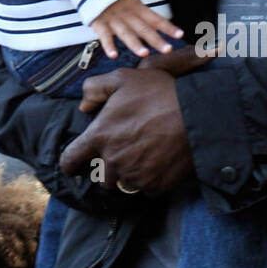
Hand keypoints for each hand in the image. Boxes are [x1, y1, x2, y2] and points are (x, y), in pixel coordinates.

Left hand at [59, 50, 206, 193]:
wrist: (197, 116)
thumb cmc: (159, 94)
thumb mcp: (123, 79)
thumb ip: (95, 88)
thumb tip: (83, 106)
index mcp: (100, 137)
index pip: (70, 160)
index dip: (69, 164)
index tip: (73, 166)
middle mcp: (113, 161)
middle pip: (101, 177)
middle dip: (108, 167)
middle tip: (125, 151)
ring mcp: (134, 176)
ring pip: (123, 184)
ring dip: (128, 174)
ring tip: (144, 157)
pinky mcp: (155, 186)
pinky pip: (146, 188)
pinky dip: (150, 180)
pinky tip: (160, 163)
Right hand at [89, 0, 183, 59]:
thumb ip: (142, 12)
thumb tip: (158, 25)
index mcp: (137, 8)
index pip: (156, 19)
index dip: (168, 27)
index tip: (180, 35)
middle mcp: (128, 14)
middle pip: (144, 28)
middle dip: (156, 40)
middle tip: (168, 50)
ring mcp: (113, 19)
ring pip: (126, 33)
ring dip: (135, 44)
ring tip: (144, 54)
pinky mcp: (99, 22)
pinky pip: (104, 35)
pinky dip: (108, 45)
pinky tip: (113, 55)